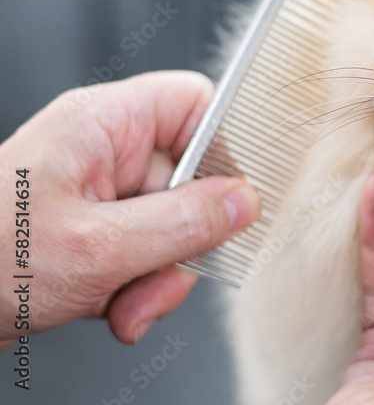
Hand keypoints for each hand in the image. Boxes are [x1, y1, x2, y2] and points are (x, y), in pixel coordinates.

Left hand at [0, 71, 260, 347]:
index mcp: (103, 123)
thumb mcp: (99, 247)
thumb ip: (183, 223)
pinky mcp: (90, 229)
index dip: (221, 147)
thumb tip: (244, 202)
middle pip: (188, 176)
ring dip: (158, 274)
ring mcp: (96, 190)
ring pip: (169, 222)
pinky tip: (111, 309)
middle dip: (180, 241)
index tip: (226, 201)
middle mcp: (102, 148)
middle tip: (157, 279)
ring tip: (125, 307)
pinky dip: (135, 285)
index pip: (194, 104)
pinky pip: (142, 249)